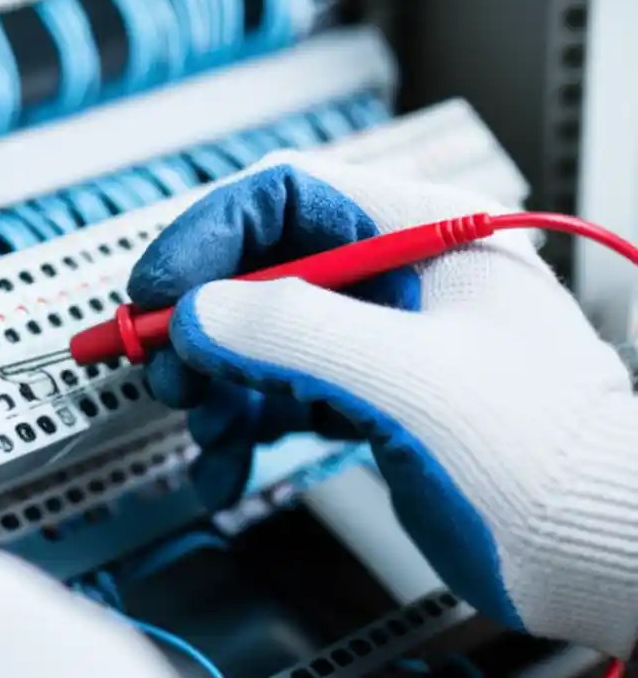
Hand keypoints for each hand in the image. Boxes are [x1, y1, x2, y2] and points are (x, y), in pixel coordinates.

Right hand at [129, 152, 637, 655]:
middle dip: (203, 322)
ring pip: (261, 336)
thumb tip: (197, 311)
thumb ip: (293, 332)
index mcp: (421, 235)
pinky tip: (226, 463)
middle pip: (261, 268)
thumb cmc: (547, 456)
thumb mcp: (408, 379)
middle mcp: (394, 277)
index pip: (286, 198)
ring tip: (205, 428)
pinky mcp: (369, 395)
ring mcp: (379, 338)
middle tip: (167, 370)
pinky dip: (244, 425)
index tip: (156, 290)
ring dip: (217, 383)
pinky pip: (281, 391)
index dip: (207, 237)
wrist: (596, 552)